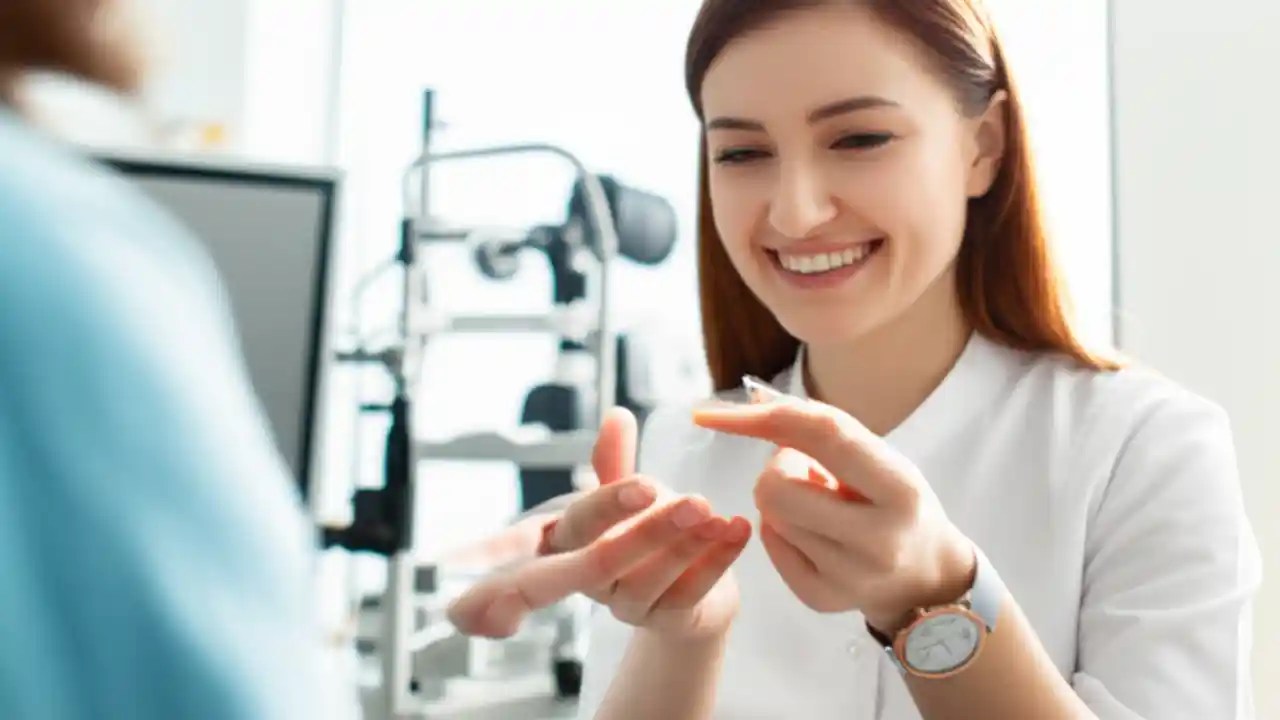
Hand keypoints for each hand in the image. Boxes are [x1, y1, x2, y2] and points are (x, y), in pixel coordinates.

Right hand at [447, 407, 751, 641]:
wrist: (682, 590)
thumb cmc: (645, 533)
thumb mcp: (628, 496)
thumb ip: (616, 460)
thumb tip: (616, 414)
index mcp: (573, 542)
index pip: (581, 523)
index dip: (611, 503)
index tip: (648, 483)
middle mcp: (592, 578)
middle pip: (613, 557)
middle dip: (655, 528)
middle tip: (697, 501)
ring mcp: (628, 604)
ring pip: (652, 580)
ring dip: (690, 547)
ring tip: (722, 518)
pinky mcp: (666, 620)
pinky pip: (690, 594)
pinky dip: (717, 562)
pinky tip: (739, 532)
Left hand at [692, 398, 975, 632]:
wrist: (925, 576)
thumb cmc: (895, 502)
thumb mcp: (879, 458)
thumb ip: (825, 431)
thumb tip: (752, 405)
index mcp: (900, 489)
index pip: (823, 436)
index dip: (762, 418)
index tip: (710, 415)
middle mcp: (878, 539)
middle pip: (776, 488)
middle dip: (776, 470)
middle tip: (804, 473)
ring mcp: (848, 577)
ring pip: (769, 516)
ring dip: (780, 499)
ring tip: (818, 505)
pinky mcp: (822, 599)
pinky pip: (770, 546)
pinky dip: (780, 529)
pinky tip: (812, 533)